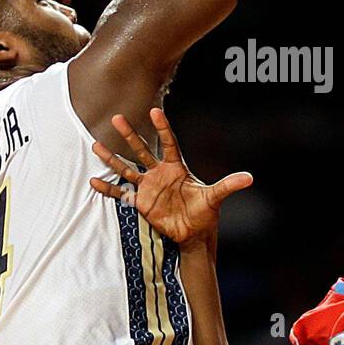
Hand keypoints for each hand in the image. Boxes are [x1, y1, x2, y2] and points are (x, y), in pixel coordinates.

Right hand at [89, 107, 252, 244]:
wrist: (193, 233)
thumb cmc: (204, 212)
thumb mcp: (215, 197)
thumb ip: (228, 186)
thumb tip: (249, 178)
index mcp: (176, 168)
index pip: (168, 143)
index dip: (162, 128)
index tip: (154, 111)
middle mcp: (159, 173)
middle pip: (142, 150)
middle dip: (130, 135)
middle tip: (117, 117)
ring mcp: (148, 187)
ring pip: (127, 169)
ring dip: (112, 159)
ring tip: (95, 145)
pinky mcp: (141, 202)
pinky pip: (121, 193)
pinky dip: (108, 189)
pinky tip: (94, 182)